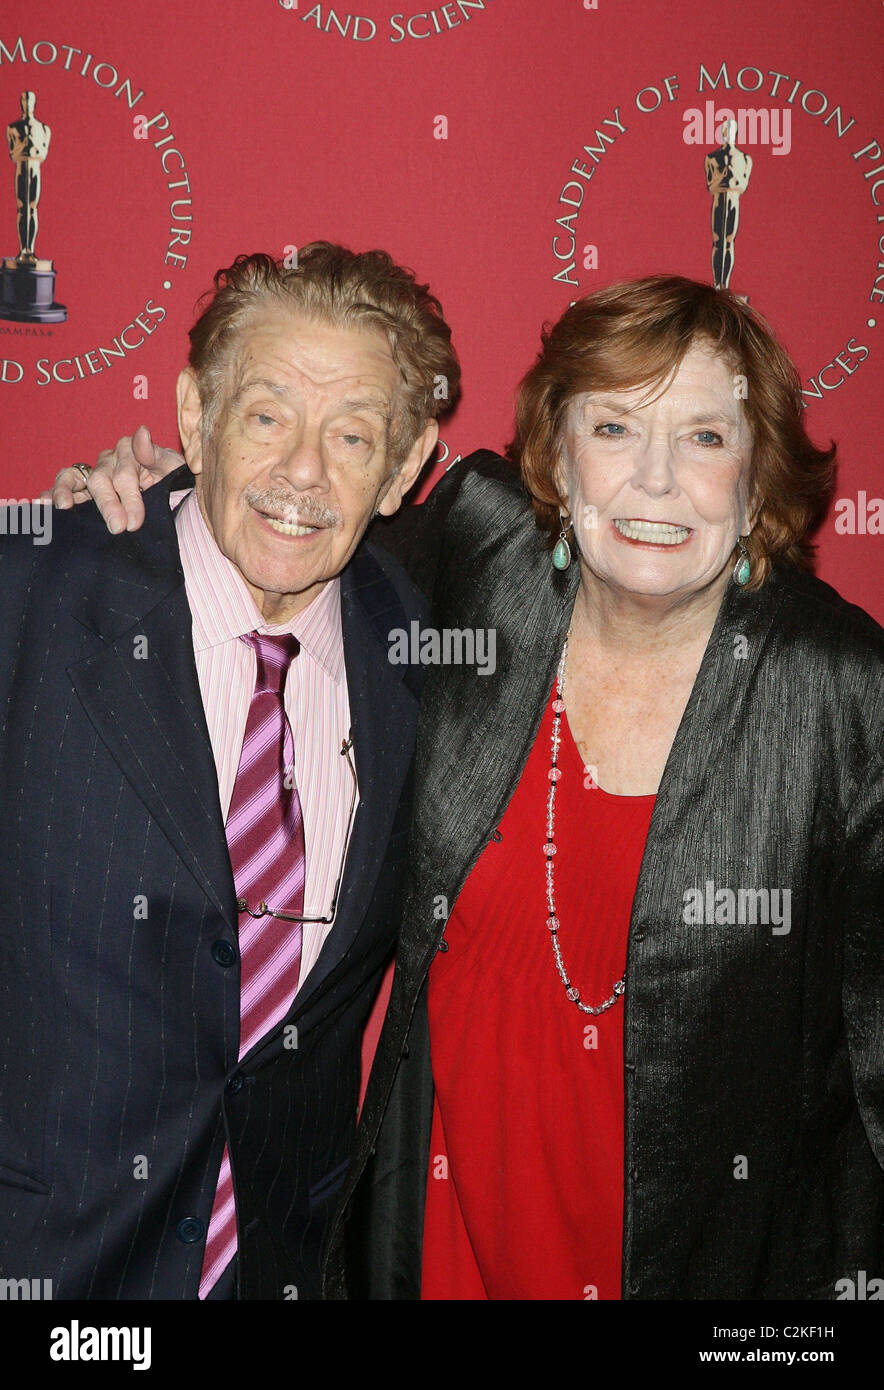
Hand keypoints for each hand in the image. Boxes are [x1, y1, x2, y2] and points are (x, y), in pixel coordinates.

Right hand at [41, 426, 185, 533]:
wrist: (173, 496)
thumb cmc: (172, 481)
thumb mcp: (174, 466)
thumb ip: (157, 453)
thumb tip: (141, 432)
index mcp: (129, 452)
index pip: (125, 474)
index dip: (130, 498)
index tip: (134, 522)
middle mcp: (106, 461)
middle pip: (100, 480)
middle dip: (107, 505)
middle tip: (117, 528)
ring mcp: (91, 475)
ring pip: (72, 479)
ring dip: (64, 492)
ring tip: (63, 507)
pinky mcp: (80, 491)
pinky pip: (62, 490)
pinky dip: (49, 496)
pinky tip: (40, 506)